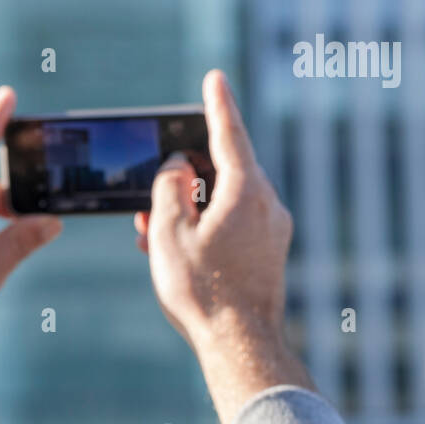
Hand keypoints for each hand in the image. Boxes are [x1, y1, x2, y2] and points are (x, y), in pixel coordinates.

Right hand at [134, 70, 312, 423]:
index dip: (217, 104)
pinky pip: (234, 223)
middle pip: (222, 170)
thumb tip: (178, 165)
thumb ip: (169, 186)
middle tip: (151, 197)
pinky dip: (205, 226)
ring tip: (152, 234)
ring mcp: (273, 230)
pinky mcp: (270, 252)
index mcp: (247, 190)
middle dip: (184, 177)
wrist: (241, 345)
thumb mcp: (169, 231)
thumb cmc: (202, 289)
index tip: (214, 78)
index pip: (229, 134)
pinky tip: (178, 250)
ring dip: (188, 208)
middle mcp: (268, 204)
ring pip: (224, 200)